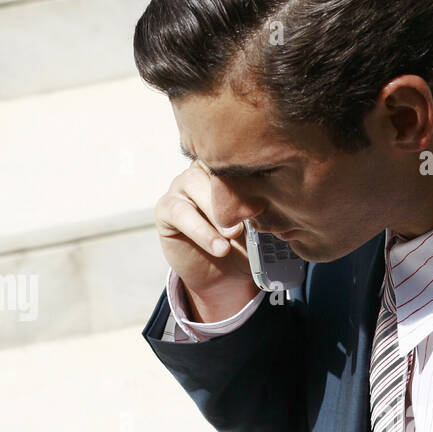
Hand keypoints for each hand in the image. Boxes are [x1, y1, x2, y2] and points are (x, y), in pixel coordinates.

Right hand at [154, 161, 259, 319]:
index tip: (266, 196)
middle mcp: (200, 170)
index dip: (249, 171)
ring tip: (233, 235)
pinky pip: (180, 213)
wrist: (224, 276)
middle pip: (212, 165)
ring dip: (216, 211)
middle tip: (250, 216)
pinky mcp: (166, 208)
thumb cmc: (244, 243)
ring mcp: (180, 186)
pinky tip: (220, 248)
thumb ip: (257, 205)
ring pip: (193, 183)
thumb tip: (266, 196)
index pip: (234, 155)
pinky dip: (202, 232)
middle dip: (232, 191)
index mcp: (225, 167)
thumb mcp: (257, 223)